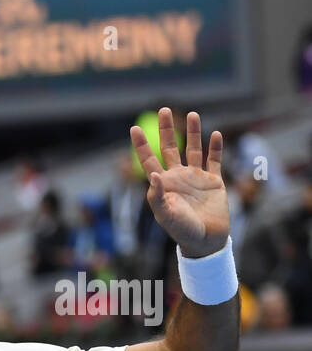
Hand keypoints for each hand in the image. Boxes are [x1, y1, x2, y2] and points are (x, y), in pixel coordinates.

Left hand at [130, 108, 228, 257]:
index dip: (141, 145)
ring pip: (193, 149)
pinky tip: (215, 134)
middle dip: (167, 130)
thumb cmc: (182, 230)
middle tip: (163, 109)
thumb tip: (153, 174)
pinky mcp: (214, 181)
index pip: (149, 160)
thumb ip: (157, 196)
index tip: (134, 128)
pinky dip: (216, 148)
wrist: (206, 241)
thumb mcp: (165, 215)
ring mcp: (196, 178)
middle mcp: (178, 177)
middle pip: (170, 148)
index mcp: (163, 185)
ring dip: (193, 132)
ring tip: (191, 114)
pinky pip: (214, 161)